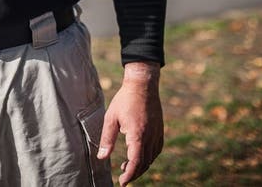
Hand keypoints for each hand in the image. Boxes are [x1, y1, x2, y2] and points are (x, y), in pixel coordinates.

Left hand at [97, 62, 162, 184]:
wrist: (142, 84)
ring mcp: (157, 133)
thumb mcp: (111, 117)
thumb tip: (101, 157)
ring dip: (141, 166)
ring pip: (151, 158)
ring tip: (128, 166)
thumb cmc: (125, 99)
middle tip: (123, 175)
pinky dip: (149, 157)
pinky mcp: (160, 130)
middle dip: (134, 173)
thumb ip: (107, 138)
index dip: (129, 174)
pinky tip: (140, 155)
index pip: (136, 162)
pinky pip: (156, 150)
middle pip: (144, 163)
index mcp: (137, 134)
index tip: (122, 181)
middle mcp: (150, 136)